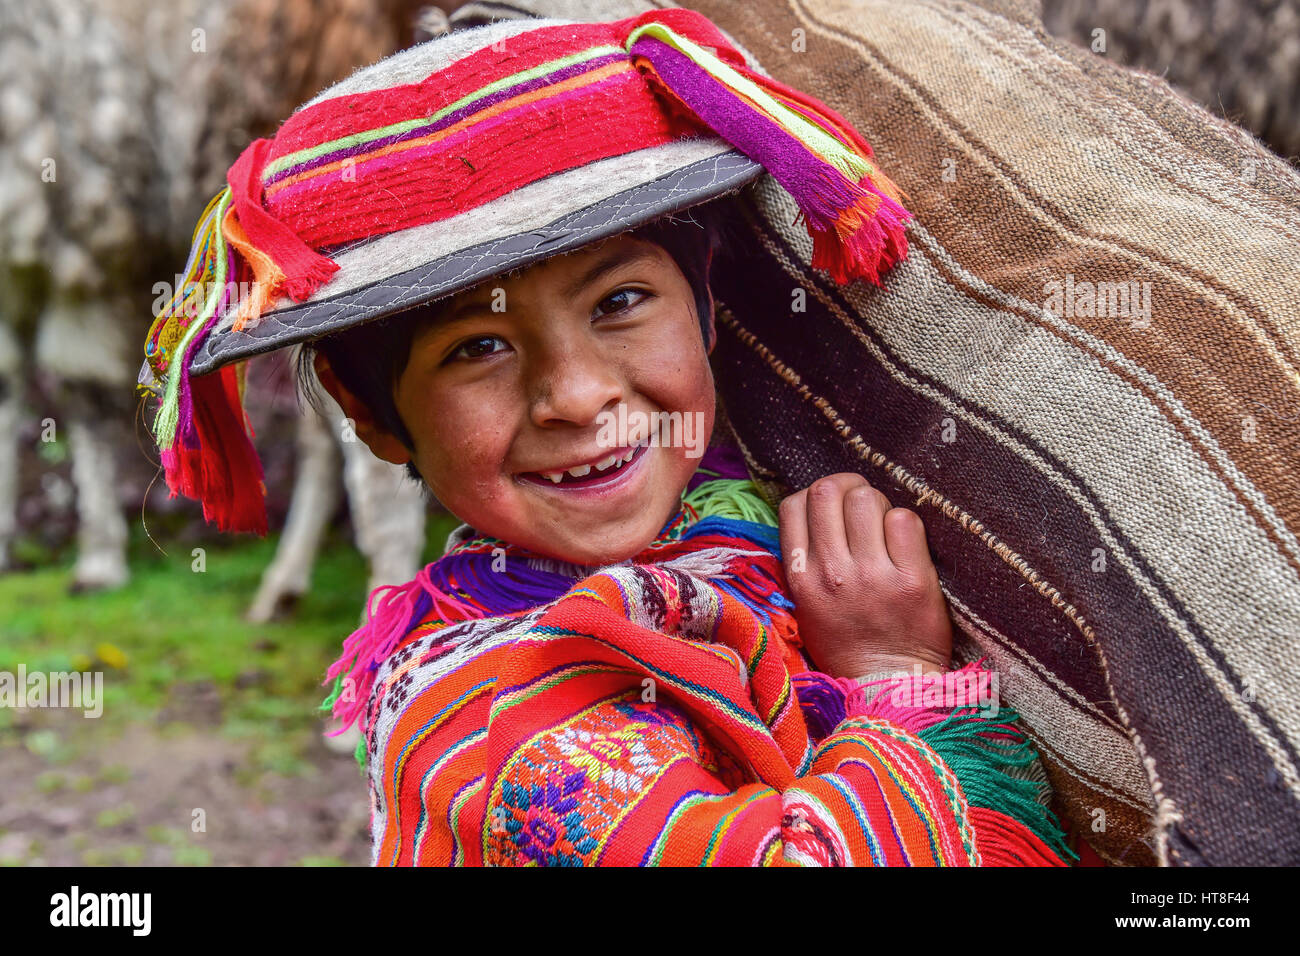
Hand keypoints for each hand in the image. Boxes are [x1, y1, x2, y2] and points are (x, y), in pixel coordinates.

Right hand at [778, 473, 951, 678]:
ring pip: (866, 499)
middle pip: (828, 490)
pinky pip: (905, 520)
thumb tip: (819, 511)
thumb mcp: (808, 605)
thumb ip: (808, 561)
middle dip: (849, 488)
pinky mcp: (912, 580)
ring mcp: (871, 575)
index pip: (792, 504)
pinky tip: (907, 547)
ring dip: (879, 504)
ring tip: (886, 528)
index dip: (815, 496)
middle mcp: (831, 573)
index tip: (834, 508)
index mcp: (801, 578)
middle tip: (865, 507)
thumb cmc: (849, 645)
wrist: (888, 690)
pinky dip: (906, 524)